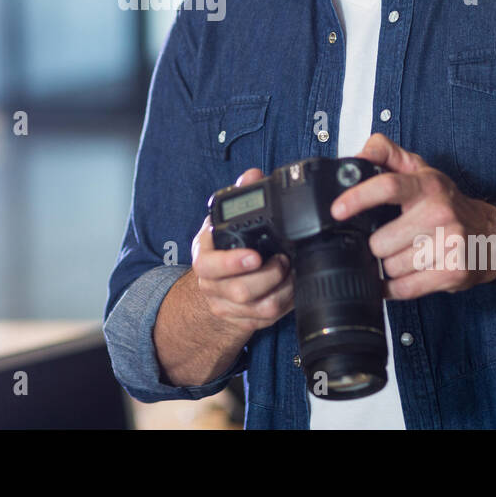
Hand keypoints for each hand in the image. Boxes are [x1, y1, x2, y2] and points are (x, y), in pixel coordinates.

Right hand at [189, 168, 294, 332]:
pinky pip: (268, 320)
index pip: (210, 265)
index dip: (233, 263)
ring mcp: (226, 306)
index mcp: (204, 257)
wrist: (214, 283)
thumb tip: (253, 175)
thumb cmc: (222, 247)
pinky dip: (286, 304)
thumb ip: (240, 197)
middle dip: (270, 276)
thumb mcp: (225, 221)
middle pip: (240, 291)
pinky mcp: (242, 321)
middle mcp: (211, 285)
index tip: (255, 256)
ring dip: (283, 291)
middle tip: (283, 261)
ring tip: (292, 273)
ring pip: (259, 309)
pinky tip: (291, 288)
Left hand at [331, 134, 495, 298]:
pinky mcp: (453, 272)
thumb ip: (388, 154)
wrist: (492, 235)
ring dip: (389, 266)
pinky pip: (405, 288)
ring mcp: (449, 244)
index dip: (358, 198)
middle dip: (377, 245)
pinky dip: (394, 287)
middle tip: (390, 239)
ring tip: (404, 254)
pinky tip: (402, 276)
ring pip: (391, 267)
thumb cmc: (448, 203)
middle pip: (381, 241)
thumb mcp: (421, 171)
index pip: (388, 186)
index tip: (337, 210)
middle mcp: (439, 213)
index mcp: (427, 186)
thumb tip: (360, 153)